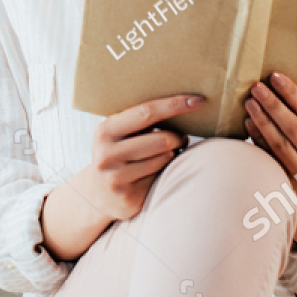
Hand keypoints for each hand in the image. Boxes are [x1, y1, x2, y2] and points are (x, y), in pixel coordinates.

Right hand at [88, 94, 202, 220]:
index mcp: (105, 130)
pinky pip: (162, 177)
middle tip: (180, 139)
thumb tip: (183, 102)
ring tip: (168, 154)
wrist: (99, 195)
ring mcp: (116, 177)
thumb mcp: (119, 134)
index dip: (175, 105)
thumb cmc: (119, 154)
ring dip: (173, 154)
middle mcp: (107, 154)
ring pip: (165, 158)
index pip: (146, 112)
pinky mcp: (129, 196)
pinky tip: (159, 172)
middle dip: (177, 137)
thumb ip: (140, 120)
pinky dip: (166, 171)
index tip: (198, 101)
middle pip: (162, 139)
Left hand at [243, 72, 296, 247]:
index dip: (293, 93)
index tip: (275, 76)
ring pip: (280, 144)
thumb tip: (273, 85)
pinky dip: (257, 140)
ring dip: (262, 121)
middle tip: (256, 86)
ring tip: (248, 103)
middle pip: (294, 127)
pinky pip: (268, 159)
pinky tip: (247, 124)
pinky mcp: (286, 185)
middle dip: (274, 105)